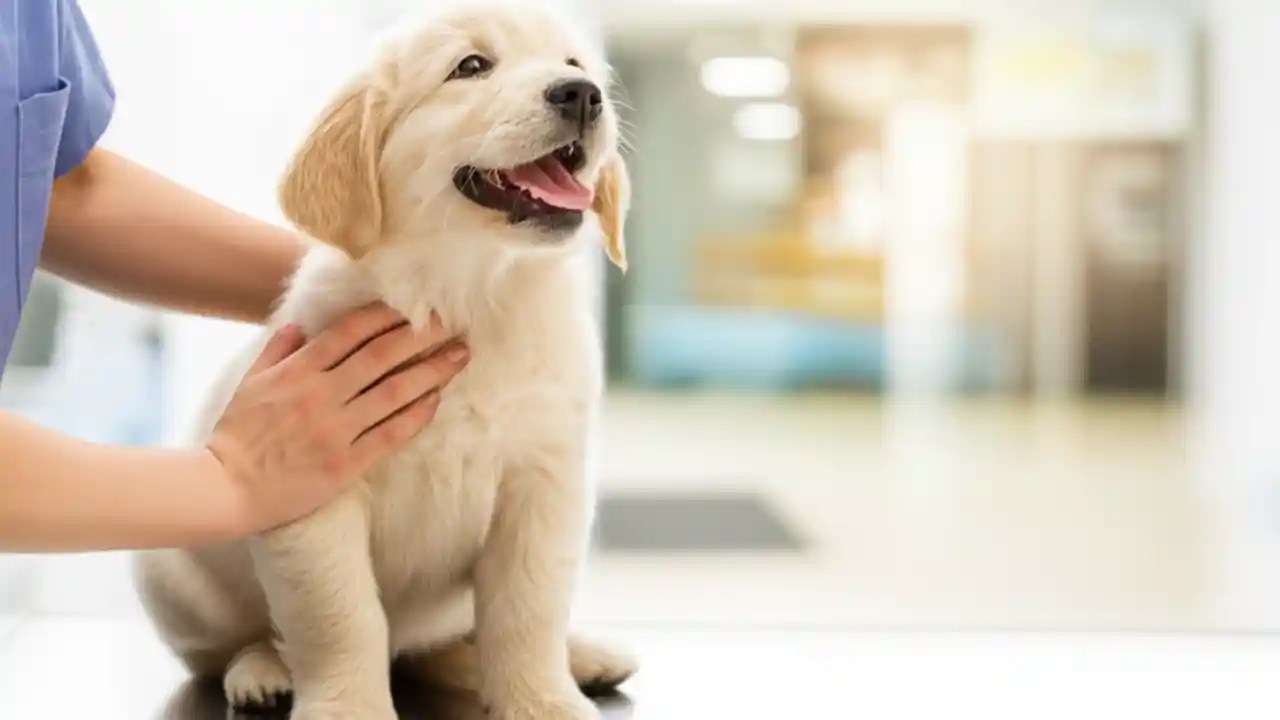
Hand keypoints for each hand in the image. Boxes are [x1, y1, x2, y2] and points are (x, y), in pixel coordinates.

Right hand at [206, 303, 467, 534]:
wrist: (223, 489)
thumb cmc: (234, 437)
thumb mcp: (248, 384)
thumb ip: (276, 352)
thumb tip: (298, 326)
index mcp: (298, 371)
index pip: (350, 331)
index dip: (386, 314)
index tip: (413, 304)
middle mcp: (322, 394)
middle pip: (383, 354)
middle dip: (421, 334)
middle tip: (451, 322)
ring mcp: (337, 429)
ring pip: (395, 391)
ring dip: (432, 371)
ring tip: (460, 356)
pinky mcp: (346, 463)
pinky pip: (391, 433)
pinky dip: (417, 414)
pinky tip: (437, 400)